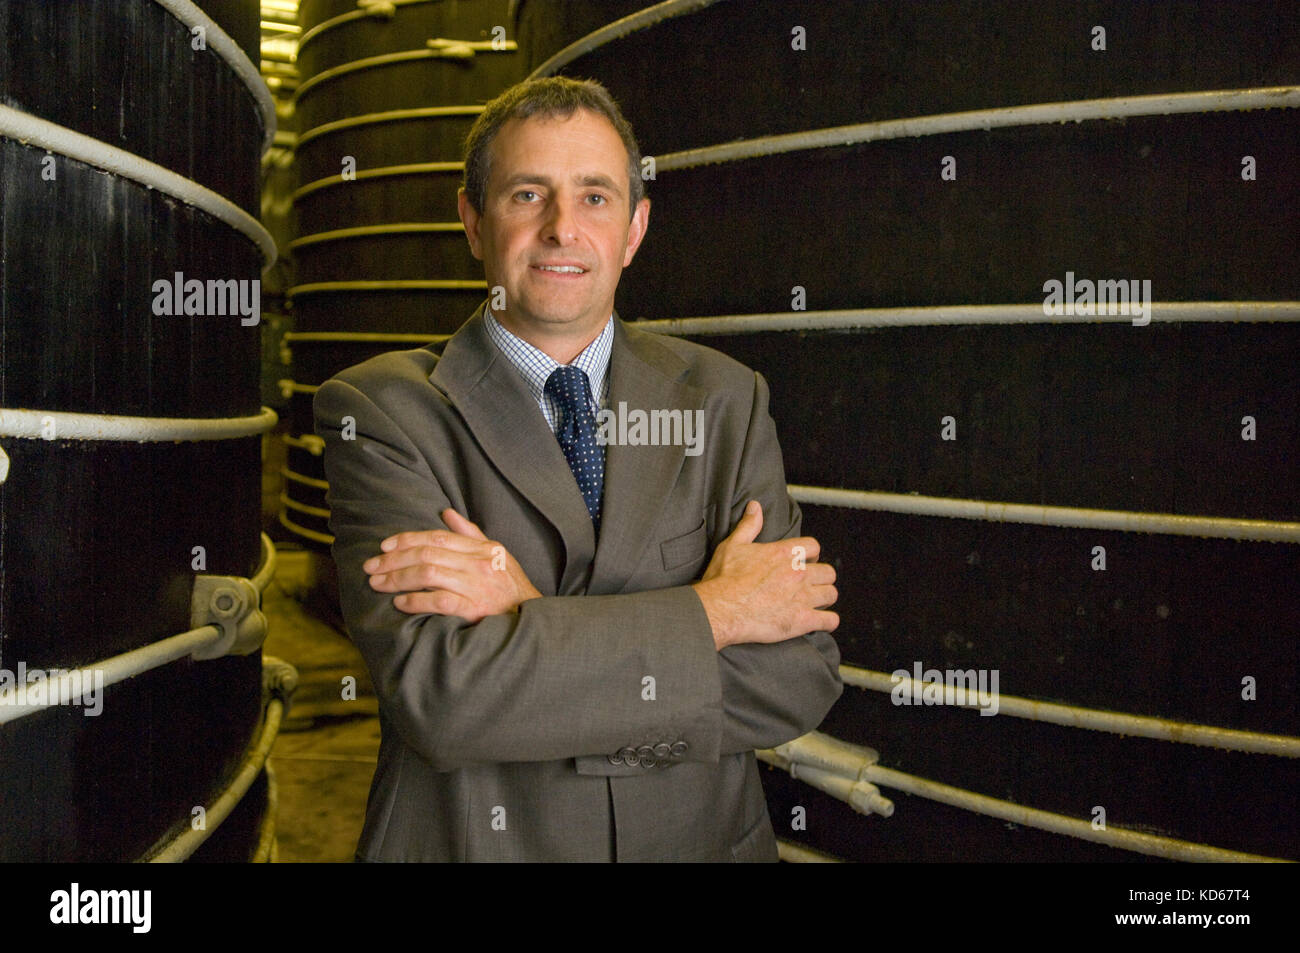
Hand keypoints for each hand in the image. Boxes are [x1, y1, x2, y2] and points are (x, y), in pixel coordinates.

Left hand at [363, 508, 542, 621]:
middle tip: (371, 567)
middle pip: (428, 554)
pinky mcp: (476, 610)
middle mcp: (480, 564)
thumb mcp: (497, 555)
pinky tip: (400, 602)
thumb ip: (470, 534)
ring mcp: (478, 586)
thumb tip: (446, 513)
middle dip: (394, 559)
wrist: (533, 618)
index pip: (438, 537)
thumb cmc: (512, 588)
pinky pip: (439, 602)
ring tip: (378, 583)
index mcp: (483, 548)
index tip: (384, 546)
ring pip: (429, 574)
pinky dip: (417, 601)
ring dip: (398, 578)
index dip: (407, 539)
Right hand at [690, 500, 838, 650]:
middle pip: (828, 572)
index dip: (810, 554)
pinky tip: (819, 621)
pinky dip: (827, 621)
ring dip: (825, 598)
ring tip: (815, 602)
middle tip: (810, 584)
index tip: (804, 562)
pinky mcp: (802, 620)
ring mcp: (803, 597)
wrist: (720, 609)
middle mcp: (798, 573)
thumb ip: (749, 525)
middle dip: (821, 578)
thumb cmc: (724, 579)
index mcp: (783, 554)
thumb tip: (755, 507)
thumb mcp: (733, 545)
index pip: (814, 546)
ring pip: (831, 594)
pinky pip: (830, 620)